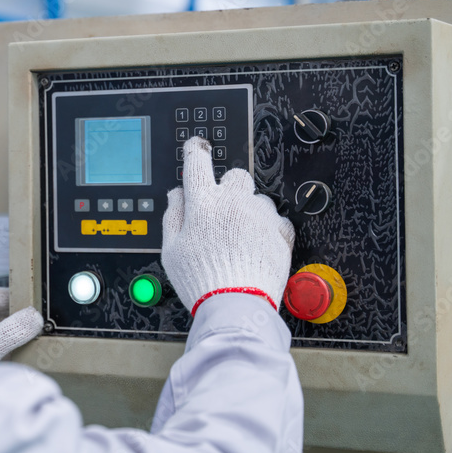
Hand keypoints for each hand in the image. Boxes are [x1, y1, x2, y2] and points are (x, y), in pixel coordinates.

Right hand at [161, 137, 294, 312]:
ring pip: (257, 198)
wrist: (236, 304)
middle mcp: (233, 203)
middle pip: (235, 176)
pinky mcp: (280, 231)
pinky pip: (275, 218)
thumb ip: (173, 216)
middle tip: (221, 211)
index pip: (198, 162)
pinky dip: (267, 227)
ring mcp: (259, 216)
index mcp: (203, 204)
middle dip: (228, 188)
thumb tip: (176, 196)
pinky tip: (255, 245)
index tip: (197, 148)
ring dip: (248, 209)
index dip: (196, 151)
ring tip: (239, 237)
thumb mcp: (172, 250)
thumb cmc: (202, 280)